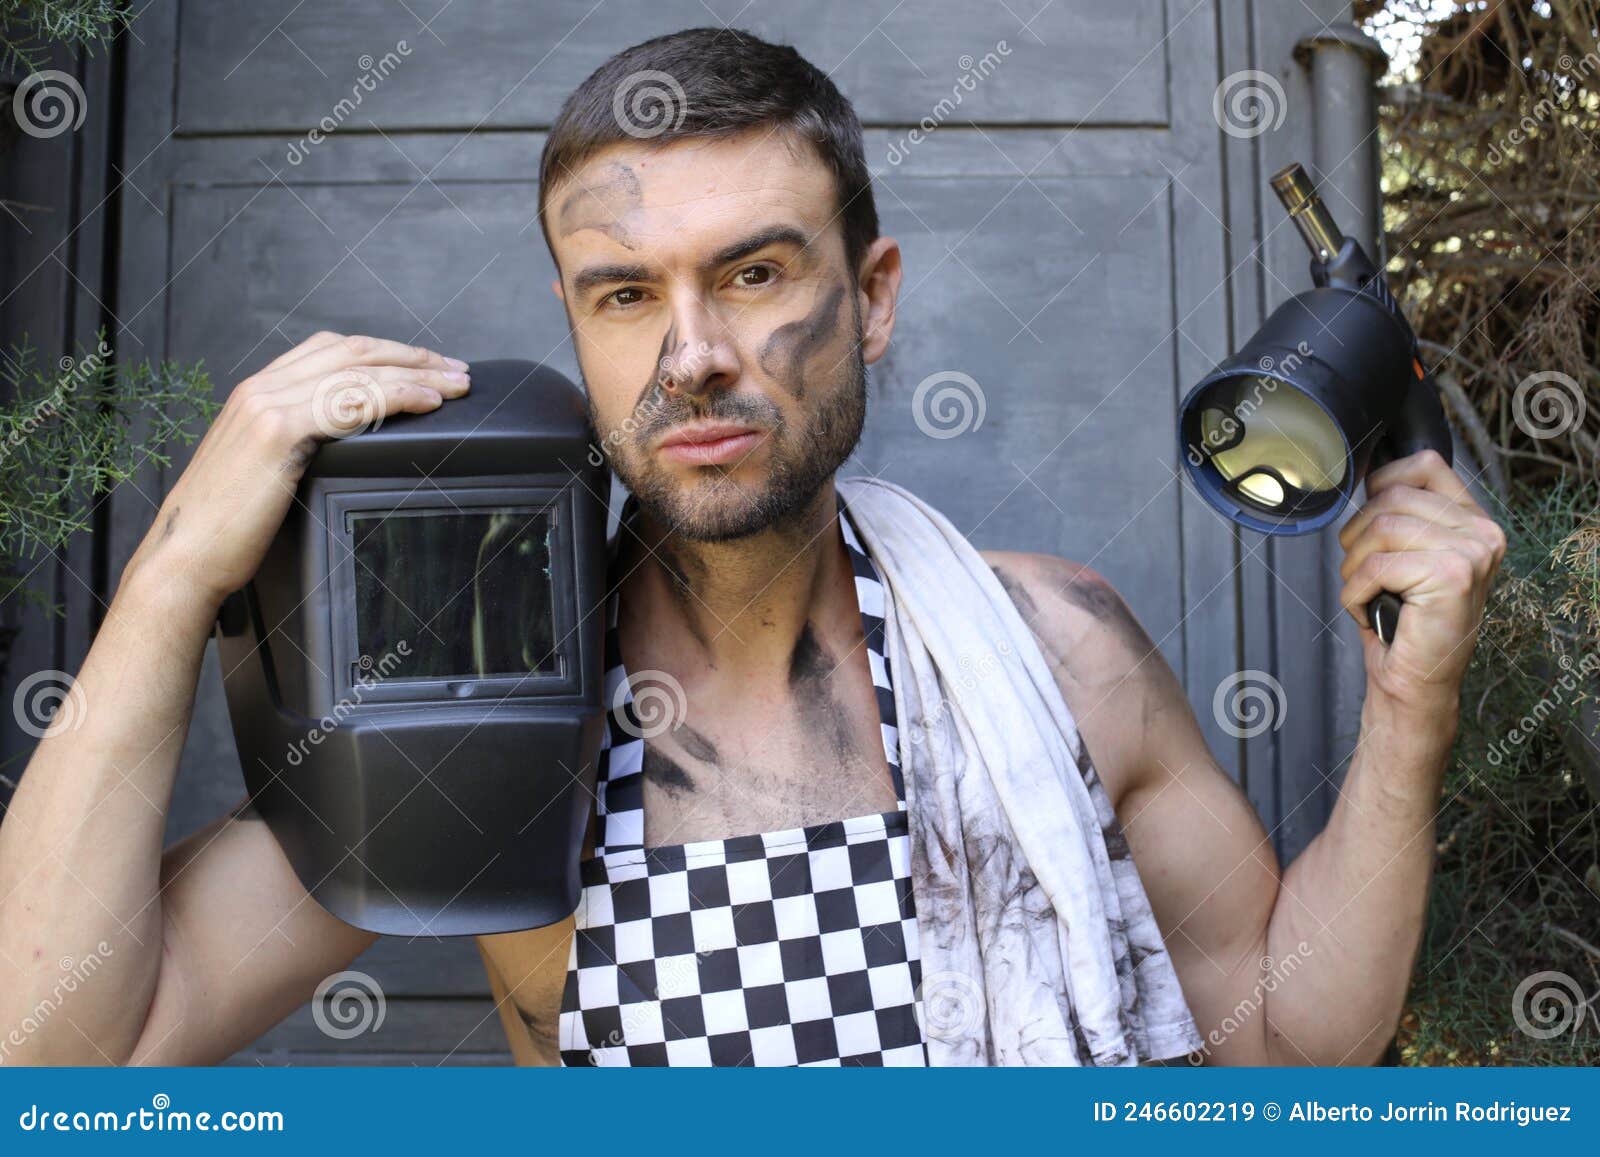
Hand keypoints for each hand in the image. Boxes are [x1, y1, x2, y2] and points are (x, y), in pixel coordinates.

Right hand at [126, 332, 470, 605]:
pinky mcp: (278, 431)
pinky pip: (352, 401)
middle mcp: (260, 388)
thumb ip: (295, 445)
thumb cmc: (225, 528)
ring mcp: (267, 405)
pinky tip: (428, 403)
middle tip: (457, 370)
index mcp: (257, 392)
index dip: (384, 351)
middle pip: (353, 351)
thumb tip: (342, 446)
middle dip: (412, 356)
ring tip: (455, 385)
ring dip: (417, 373)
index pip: (330, 349)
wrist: (184, 558)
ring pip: (359, 370)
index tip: (426, 365)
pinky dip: (397, 396)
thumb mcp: (263, 472)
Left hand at [1337, 449, 1505, 713]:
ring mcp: (1473, 552)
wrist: (1415, 682)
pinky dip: (1356, 592)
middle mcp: (1482, 532)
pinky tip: (1372, 611)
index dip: (1382, 483)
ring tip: (1368, 594)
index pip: (1425, 463)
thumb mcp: (1405, 555)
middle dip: (1357, 537)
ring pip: (1380, 528)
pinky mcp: (1452, 576)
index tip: (1369, 522)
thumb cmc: (1403, 621)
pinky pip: (1375, 566)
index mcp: (1473, 520)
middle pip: (1390, 497)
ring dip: (1354, 567)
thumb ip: (1400, 513)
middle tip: (1364, 574)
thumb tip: (1367, 473)